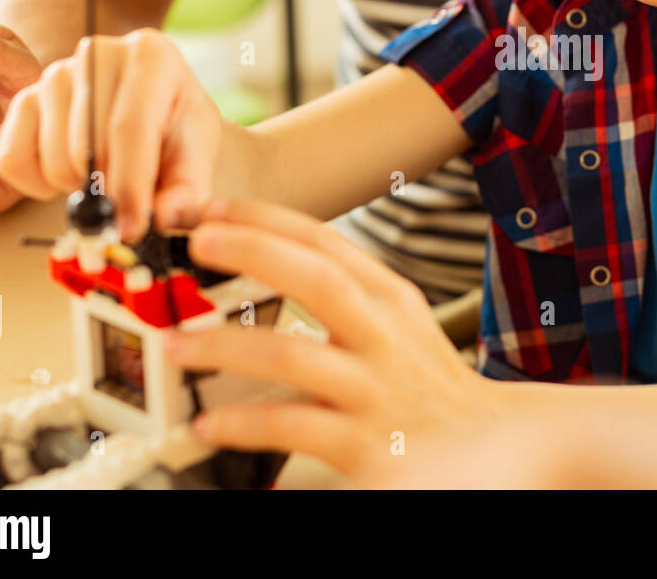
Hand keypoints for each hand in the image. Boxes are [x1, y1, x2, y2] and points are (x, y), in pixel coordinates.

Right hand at [0, 28, 221, 240]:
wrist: (151, 104)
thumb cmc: (175, 126)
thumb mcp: (197, 153)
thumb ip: (187, 190)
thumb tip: (161, 218)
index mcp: (151, 56)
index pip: (130, 126)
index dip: (130, 185)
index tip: (131, 228)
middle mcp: (97, 55)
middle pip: (88, 146)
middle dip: (108, 193)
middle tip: (126, 201)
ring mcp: (55, 74)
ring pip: (54, 158)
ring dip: (78, 188)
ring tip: (105, 175)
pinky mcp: (25, 98)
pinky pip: (13, 159)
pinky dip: (37, 185)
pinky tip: (69, 178)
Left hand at [164, 199, 500, 481]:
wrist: (482, 443)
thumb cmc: (422, 378)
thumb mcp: (397, 321)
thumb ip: (343, 291)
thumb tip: (262, 257)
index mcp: (390, 297)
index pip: (326, 242)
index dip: (266, 220)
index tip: (212, 211)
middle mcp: (385, 336)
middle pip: (318, 279)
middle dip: (254, 253)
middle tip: (195, 244)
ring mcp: (374, 389)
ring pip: (293, 355)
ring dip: (224, 347)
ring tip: (175, 345)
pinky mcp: (364, 444)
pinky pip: (292, 426)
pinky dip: (242, 424)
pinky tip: (207, 424)